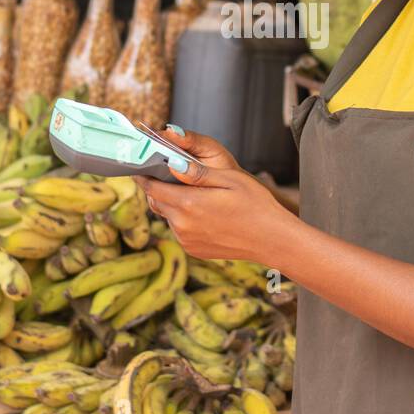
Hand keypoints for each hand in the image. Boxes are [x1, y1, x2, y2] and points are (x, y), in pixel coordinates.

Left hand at [134, 126, 291, 262]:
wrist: (272, 240)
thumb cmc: (255, 205)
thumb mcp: (228, 179)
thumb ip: (196, 173)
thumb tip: (170, 164)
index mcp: (188, 204)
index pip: (152, 188)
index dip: (145, 176)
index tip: (141, 166)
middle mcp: (182, 225)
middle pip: (157, 202)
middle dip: (159, 188)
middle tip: (167, 174)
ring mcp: (187, 240)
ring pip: (168, 216)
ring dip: (173, 204)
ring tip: (194, 194)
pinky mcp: (193, 249)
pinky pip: (180, 230)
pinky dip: (184, 219)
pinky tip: (205, 213)